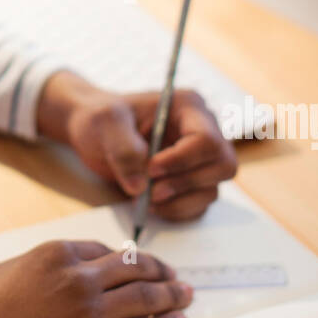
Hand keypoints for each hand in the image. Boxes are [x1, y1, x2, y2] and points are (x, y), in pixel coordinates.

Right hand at [0, 240, 192, 317]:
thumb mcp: (2, 272)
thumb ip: (34, 266)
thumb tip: (50, 272)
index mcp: (55, 254)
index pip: (104, 251)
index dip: (127, 259)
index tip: (140, 264)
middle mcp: (77, 279)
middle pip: (133, 269)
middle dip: (159, 271)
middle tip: (175, 277)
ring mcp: (88, 315)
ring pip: (144, 299)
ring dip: (170, 297)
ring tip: (185, 296)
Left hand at [37, 71, 236, 220]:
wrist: (95, 133)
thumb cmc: (102, 118)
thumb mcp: (105, 122)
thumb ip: (122, 147)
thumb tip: (140, 185)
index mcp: (189, 107)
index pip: (207, 140)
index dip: (181, 161)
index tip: (150, 169)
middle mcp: (203, 131)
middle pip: (223, 166)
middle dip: (185, 183)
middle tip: (151, 190)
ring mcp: (200, 159)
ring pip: (212, 189)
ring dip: (179, 201)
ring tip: (145, 198)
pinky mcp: (192, 181)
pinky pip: (199, 205)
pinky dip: (177, 211)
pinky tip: (151, 205)